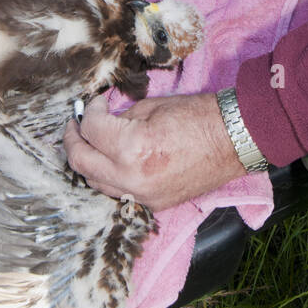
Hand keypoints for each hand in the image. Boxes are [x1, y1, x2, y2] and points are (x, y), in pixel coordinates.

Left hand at [63, 91, 244, 211]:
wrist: (234, 141)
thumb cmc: (198, 117)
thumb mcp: (152, 107)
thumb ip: (121, 118)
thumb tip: (102, 122)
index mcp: (131, 148)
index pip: (91, 130)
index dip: (88, 111)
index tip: (95, 103)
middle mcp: (132, 178)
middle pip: (81, 162)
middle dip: (73, 140)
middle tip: (75, 124)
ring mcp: (142, 196)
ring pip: (95, 183)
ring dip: (87, 161)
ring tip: (89, 142)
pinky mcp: (153, 205)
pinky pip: (117, 193)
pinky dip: (108, 176)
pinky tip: (110, 161)